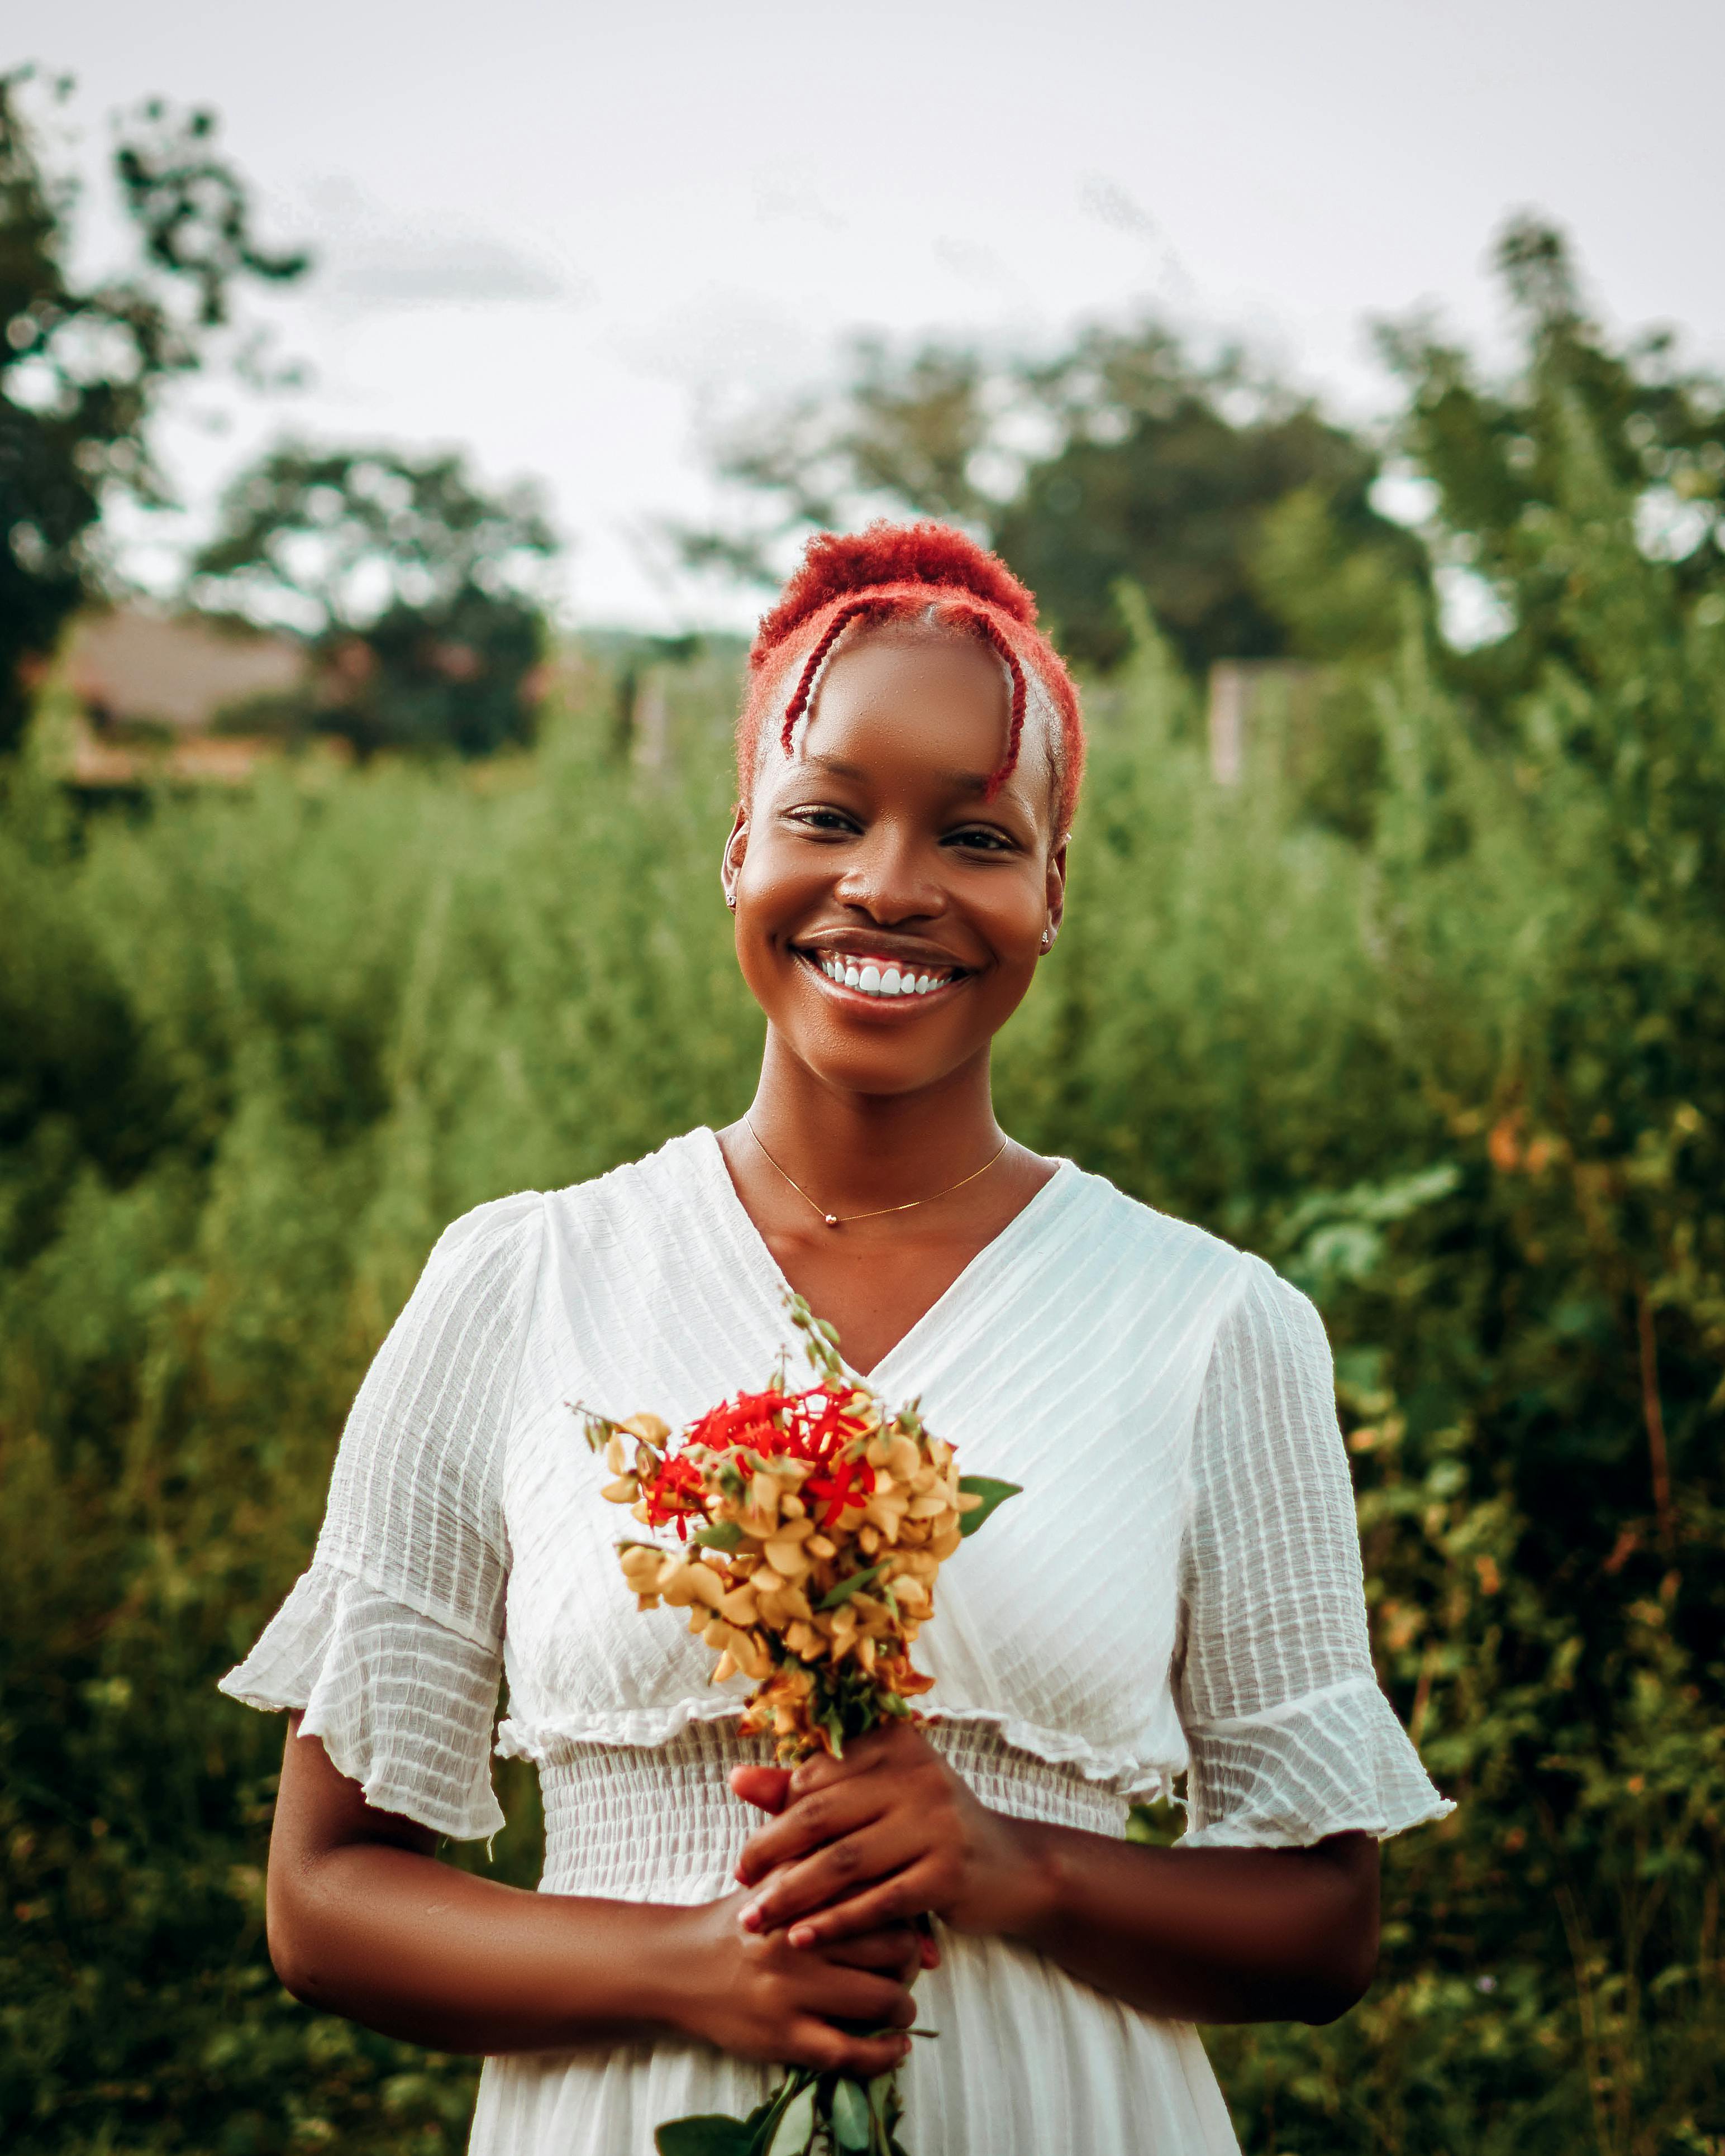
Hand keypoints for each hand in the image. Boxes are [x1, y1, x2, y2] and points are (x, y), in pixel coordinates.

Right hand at [657, 1885, 918, 2076]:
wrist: (678, 1964)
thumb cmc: (744, 1920)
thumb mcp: (780, 1874)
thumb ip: (833, 1869)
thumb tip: (902, 1892)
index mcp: (803, 1889)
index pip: (883, 1897)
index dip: (911, 1917)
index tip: (915, 1933)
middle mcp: (799, 1936)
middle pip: (893, 1947)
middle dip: (911, 1962)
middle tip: (908, 1969)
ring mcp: (791, 1987)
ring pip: (879, 1999)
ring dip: (902, 2008)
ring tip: (900, 2007)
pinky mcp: (781, 2034)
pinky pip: (849, 2052)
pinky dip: (882, 2055)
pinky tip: (895, 2049)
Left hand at [729, 1725, 1050, 1950]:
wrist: (1014, 1869)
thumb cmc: (930, 1831)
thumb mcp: (878, 1801)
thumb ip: (810, 1790)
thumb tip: (736, 1779)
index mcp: (894, 1743)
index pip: (816, 1777)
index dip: (774, 1817)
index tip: (747, 1859)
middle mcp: (917, 1773)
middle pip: (823, 1815)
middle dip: (772, 1853)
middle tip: (740, 1887)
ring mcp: (936, 1822)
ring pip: (844, 1861)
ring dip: (793, 1894)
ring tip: (756, 1921)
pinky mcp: (948, 1872)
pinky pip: (877, 1901)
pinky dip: (835, 1922)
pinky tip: (803, 1938)